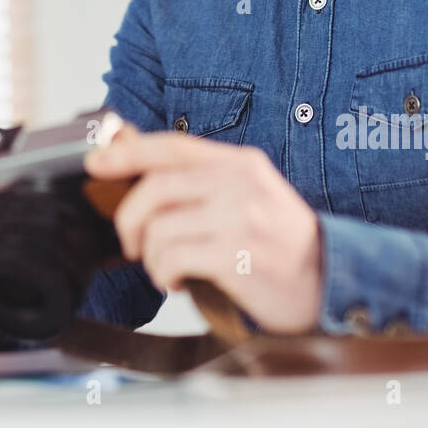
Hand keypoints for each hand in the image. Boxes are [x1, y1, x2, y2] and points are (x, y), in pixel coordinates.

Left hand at [84, 123, 321, 333]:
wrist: (332, 281)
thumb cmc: (281, 243)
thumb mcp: (246, 195)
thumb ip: (198, 178)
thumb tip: (133, 152)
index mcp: (241, 163)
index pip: (173, 146)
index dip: (127, 151)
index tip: (96, 162)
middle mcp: (241, 184)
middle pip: (156, 186)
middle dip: (129, 219)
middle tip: (133, 243)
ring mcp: (241, 218)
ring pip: (159, 227)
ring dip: (152, 257)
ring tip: (168, 269)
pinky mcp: (238, 255)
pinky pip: (173, 258)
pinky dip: (165, 274)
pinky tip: (181, 281)